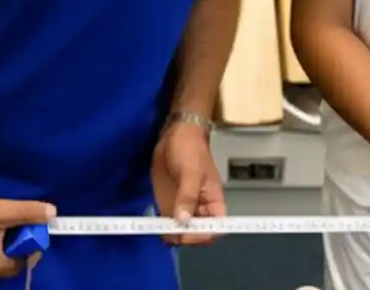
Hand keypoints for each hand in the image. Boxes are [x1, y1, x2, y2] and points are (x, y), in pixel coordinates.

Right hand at [0, 189, 56, 278]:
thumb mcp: (1, 211)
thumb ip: (28, 213)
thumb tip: (52, 213)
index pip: (21, 264)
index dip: (32, 247)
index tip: (34, 228)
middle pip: (8, 261)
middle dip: (17, 243)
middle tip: (20, 222)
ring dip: (3, 241)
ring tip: (5, 221)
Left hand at [151, 120, 225, 245]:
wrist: (175, 133)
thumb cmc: (190, 149)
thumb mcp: (191, 171)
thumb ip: (187, 196)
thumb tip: (182, 220)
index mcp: (213, 201)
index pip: (215, 228)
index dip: (203, 235)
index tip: (186, 232)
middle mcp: (200, 208)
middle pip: (197, 233)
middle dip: (184, 236)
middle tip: (169, 231)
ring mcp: (183, 206)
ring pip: (181, 230)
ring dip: (171, 234)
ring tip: (159, 229)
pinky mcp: (169, 202)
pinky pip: (168, 222)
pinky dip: (162, 227)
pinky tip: (153, 224)